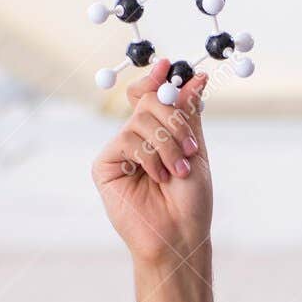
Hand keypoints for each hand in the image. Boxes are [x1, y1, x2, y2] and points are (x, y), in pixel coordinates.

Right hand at [92, 59, 211, 265]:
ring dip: (167, 144)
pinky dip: (149, 156)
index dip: (157, 80)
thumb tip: (195, 77)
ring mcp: (119, 151)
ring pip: (139, 119)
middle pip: (148, 101)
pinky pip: (126, 140)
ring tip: (178, 170)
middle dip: (174, 120)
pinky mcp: (104, 166)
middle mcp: (137, 138)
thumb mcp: (196, 150)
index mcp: (158, 133)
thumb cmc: (191, 201)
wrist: (181, 235)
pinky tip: (158, 177)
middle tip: (190, 148)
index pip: (150, 95)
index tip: (169, 66)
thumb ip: (189, 114)